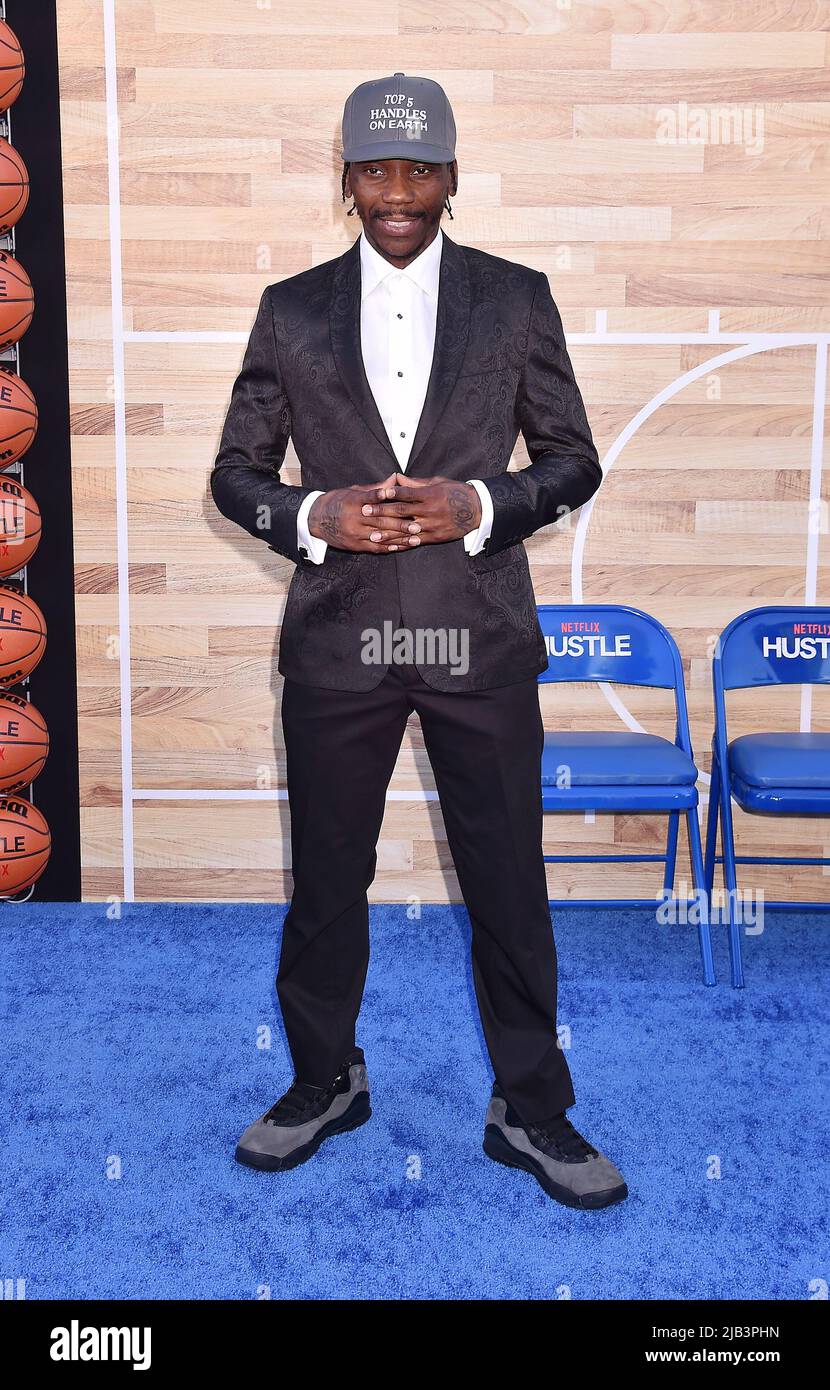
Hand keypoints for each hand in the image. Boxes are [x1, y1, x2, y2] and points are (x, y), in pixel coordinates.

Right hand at [307, 472, 423, 552]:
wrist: (316, 519)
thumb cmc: (338, 501)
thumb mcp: (354, 491)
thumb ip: (376, 488)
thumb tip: (394, 478)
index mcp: (354, 501)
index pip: (371, 498)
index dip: (384, 497)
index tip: (398, 496)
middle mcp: (355, 518)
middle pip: (380, 520)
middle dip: (401, 523)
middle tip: (418, 524)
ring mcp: (355, 533)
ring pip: (380, 536)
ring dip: (399, 538)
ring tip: (415, 538)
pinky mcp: (355, 545)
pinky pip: (374, 547)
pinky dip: (388, 547)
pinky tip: (400, 547)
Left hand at [368, 473, 481, 547]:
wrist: (477, 509)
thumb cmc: (457, 492)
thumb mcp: (438, 482)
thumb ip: (416, 483)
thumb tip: (397, 478)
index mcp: (429, 495)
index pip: (406, 494)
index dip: (390, 494)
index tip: (375, 494)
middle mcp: (429, 510)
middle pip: (401, 512)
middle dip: (381, 512)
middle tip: (365, 513)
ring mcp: (432, 525)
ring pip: (406, 530)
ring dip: (388, 534)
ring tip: (372, 536)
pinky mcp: (435, 537)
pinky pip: (416, 541)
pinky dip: (403, 544)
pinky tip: (391, 547)